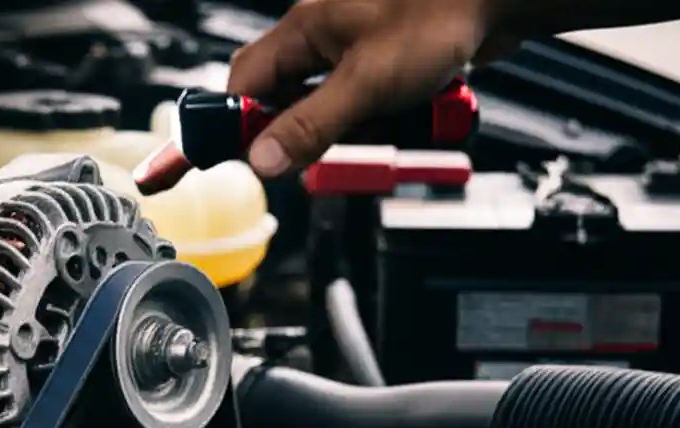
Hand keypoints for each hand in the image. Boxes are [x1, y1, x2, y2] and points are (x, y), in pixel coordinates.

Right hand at [228, 0, 518, 177]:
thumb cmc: (438, 16)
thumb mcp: (366, 84)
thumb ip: (310, 124)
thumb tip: (264, 159)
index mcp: (303, 28)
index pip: (244, 85)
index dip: (241, 127)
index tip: (248, 161)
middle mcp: (322, 34)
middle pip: (285, 98)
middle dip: (305, 133)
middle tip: (326, 154)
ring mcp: (355, 46)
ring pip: (329, 105)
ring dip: (352, 129)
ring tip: (384, 128)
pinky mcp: (386, 59)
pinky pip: (366, 102)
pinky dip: (381, 119)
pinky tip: (407, 117)